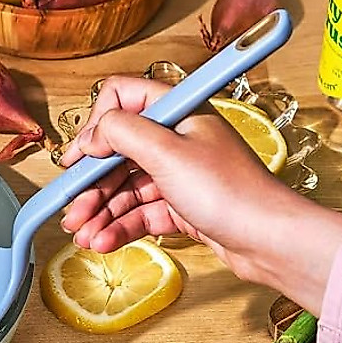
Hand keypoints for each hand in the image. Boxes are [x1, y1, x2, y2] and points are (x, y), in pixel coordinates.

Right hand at [58, 76, 341, 314]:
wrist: (270, 242)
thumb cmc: (231, 192)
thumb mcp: (167, 153)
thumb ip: (121, 132)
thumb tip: (90, 134)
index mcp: (177, 113)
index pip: (121, 100)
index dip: (95, 127)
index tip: (80, 158)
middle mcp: (176, 139)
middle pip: (116, 152)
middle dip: (90, 183)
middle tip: (71, 209)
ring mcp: (178, 173)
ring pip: (124, 187)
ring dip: (100, 211)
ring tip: (82, 236)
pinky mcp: (182, 206)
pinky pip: (140, 212)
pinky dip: (119, 226)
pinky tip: (103, 242)